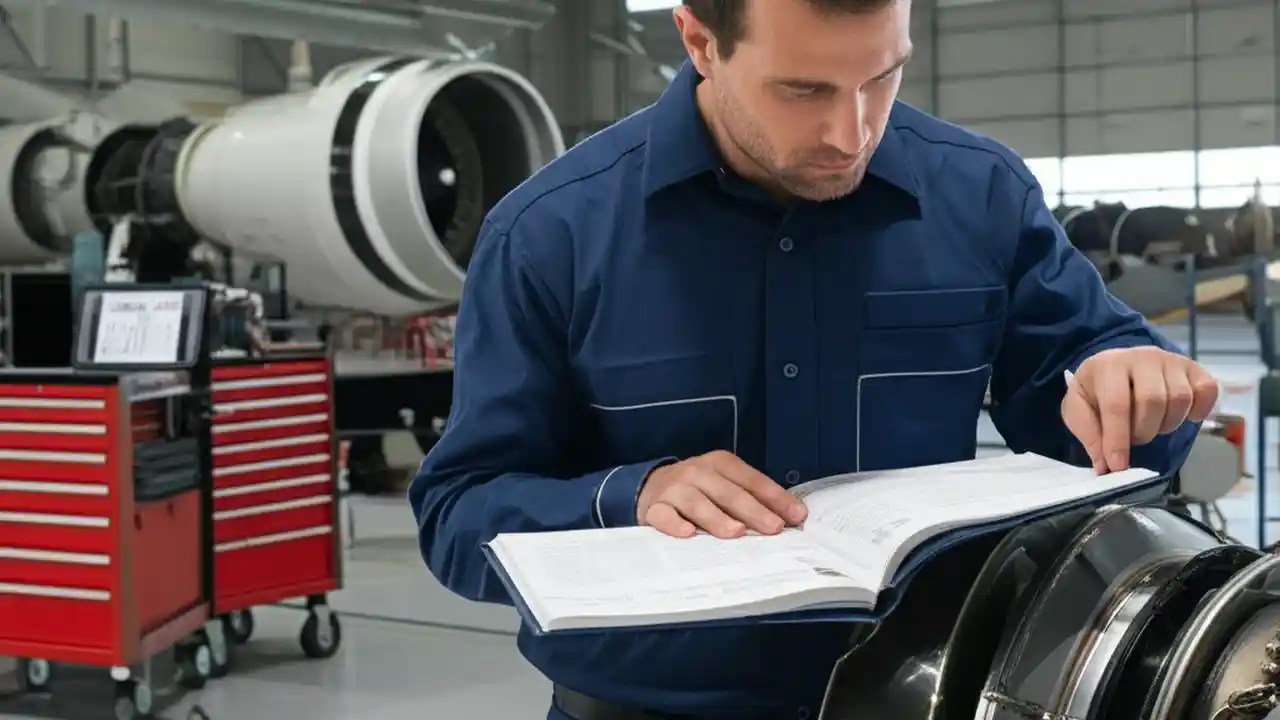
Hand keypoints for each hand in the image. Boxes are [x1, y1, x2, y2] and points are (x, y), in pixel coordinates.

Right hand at [636, 451, 807, 538]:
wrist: (650, 488)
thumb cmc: (699, 491)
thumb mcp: (725, 485)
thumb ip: (753, 498)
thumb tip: (793, 518)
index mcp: (720, 463)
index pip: (752, 480)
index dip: (775, 498)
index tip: (797, 517)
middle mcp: (698, 472)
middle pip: (728, 493)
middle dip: (753, 510)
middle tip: (773, 528)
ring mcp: (674, 489)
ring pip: (697, 503)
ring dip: (717, 518)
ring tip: (736, 533)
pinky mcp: (654, 508)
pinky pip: (664, 516)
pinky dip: (675, 524)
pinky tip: (688, 534)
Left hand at [1061, 347, 1218, 473]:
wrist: (1115, 368)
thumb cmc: (1097, 392)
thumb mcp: (1079, 410)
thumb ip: (1090, 436)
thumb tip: (1104, 466)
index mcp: (1107, 365)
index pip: (1116, 404)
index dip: (1118, 439)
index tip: (1118, 466)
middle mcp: (1141, 357)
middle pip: (1153, 400)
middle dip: (1143, 432)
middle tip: (1134, 438)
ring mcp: (1170, 360)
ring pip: (1181, 398)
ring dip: (1168, 424)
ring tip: (1152, 426)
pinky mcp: (1193, 367)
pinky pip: (1207, 390)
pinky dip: (1199, 410)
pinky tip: (1184, 418)